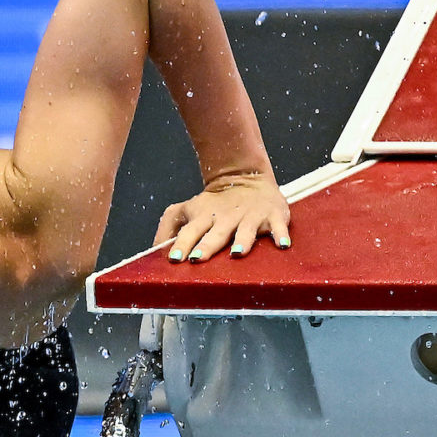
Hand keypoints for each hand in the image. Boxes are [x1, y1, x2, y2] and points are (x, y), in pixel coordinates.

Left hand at [155, 173, 290, 262]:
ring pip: (245, 230)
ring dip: (242, 241)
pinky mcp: (271, 216)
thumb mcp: (188, 210)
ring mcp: (249, 217)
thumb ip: (169, 227)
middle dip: (207, 245)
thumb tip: (155, 249)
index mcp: (204, 218)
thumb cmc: (214, 204)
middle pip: (215, 233)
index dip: (181, 244)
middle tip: (198, 258)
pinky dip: (280, 234)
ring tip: (237, 253)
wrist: (246, 178)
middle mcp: (225, 219)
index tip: (174, 258)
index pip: (190, 232)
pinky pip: (277, 226)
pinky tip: (281, 245)